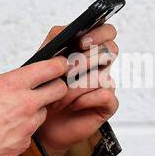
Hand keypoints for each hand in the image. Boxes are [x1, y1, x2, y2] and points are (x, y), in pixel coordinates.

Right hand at [0, 56, 71, 155]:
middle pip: (59, 90)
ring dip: (35, 109)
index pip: (51, 69)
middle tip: (45, 86)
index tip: (59, 64)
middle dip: (56, 85)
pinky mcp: (24, 143)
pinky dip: (22, 128)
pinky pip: (30, 132)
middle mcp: (26, 104)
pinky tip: (5, 128)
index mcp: (13, 84)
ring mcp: (28, 125)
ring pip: (43, 112)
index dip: (59, 64)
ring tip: (13, 111)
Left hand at [35, 23, 119, 155]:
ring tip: (59, 98)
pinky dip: (85, 99)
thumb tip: (65, 31)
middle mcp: (101, 65)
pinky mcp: (109, 103)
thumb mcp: (44, 63)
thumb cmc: (45, 91)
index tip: (81, 43)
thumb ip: (54, 42)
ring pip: (101, 75)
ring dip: (76, 87)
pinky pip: (105, 94)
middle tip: (67, 72)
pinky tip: (73, 106)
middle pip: (110, 49)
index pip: (107, 31)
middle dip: (85, 60)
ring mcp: (106, 84)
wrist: (44, 124)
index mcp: (88, 50)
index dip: (99, 33)